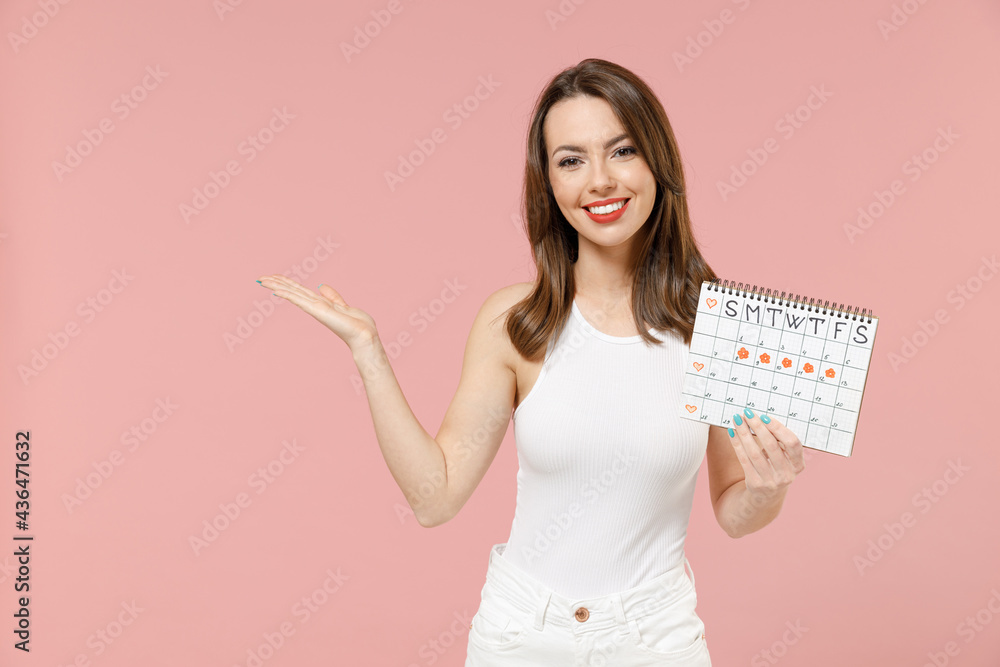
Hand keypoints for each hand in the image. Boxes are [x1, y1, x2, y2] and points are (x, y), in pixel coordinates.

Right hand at [257, 274, 377, 352]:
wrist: (364, 335)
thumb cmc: (357, 324)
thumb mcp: (343, 306)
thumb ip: (332, 296)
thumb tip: (321, 286)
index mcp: (320, 303)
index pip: (299, 290)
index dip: (286, 283)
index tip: (273, 277)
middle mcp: (315, 306)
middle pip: (292, 291)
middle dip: (276, 283)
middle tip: (259, 278)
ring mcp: (315, 308)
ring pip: (292, 294)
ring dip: (277, 286)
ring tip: (262, 280)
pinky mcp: (318, 311)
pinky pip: (299, 300)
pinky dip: (287, 294)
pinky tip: (275, 290)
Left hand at [727, 409, 804, 498]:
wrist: (765, 496)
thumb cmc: (775, 468)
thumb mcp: (784, 459)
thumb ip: (779, 443)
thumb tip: (761, 418)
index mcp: (798, 465)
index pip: (793, 443)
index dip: (779, 429)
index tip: (765, 417)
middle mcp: (787, 474)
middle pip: (772, 446)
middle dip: (758, 427)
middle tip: (748, 414)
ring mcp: (771, 481)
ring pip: (755, 452)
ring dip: (744, 433)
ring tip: (737, 420)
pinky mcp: (755, 484)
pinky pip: (744, 460)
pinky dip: (737, 444)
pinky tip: (732, 432)